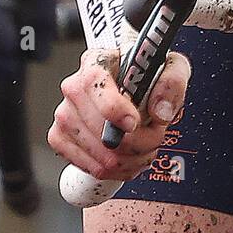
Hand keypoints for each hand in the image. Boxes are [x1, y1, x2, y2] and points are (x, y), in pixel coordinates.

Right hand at [48, 47, 189, 184]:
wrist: (131, 83)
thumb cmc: (146, 73)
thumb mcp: (171, 67)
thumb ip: (172, 83)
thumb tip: (160, 112)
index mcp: (97, 62)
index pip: (95, 83)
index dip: (114, 109)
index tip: (135, 123)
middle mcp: (75, 87)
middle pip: (99, 128)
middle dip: (138, 141)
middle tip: (156, 135)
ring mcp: (65, 114)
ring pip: (98, 154)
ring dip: (131, 159)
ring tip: (146, 147)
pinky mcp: (60, 138)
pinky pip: (90, 167)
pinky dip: (116, 170)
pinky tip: (130, 158)